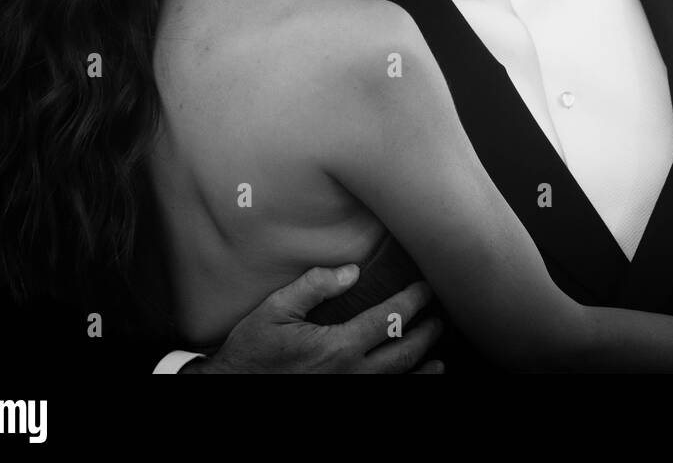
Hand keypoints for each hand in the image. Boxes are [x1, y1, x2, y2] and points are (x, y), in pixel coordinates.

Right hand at [182, 266, 443, 373]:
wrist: (233, 390)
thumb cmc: (252, 351)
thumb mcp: (275, 310)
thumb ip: (314, 286)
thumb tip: (352, 271)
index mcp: (338, 346)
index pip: (389, 320)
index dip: (412, 302)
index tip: (425, 287)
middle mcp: (351, 373)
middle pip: (404, 353)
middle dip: (426, 334)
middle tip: (439, 318)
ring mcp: (350, 393)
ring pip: (399, 381)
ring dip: (422, 368)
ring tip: (438, 358)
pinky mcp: (343, 401)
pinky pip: (383, 396)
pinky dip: (403, 388)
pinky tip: (411, 383)